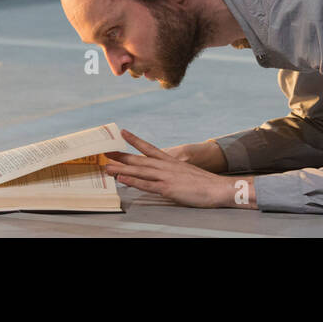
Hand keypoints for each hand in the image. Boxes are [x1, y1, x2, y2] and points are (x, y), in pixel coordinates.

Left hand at [107, 130, 249, 208]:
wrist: (218, 188)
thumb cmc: (204, 183)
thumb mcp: (186, 173)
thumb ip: (173, 172)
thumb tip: (163, 173)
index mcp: (170, 161)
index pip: (149, 148)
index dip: (135, 140)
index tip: (122, 133)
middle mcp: (165, 166)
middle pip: (139, 159)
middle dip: (120, 155)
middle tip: (104, 150)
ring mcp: (166, 177)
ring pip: (139, 171)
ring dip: (121, 168)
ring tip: (106, 166)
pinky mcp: (168, 188)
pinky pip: (147, 184)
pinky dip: (133, 181)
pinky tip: (122, 179)